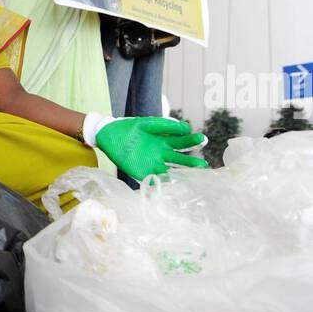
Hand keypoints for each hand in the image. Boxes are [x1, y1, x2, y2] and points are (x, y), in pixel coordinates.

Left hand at [83, 113, 207, 180]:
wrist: (109, 135)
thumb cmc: (130, 128)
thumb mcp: (148, 124)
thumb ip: (166, 125)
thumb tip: (187, 127)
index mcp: (165, 140)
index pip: (183, 142)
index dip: (193, 141)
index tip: (202, 140)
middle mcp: (162, 154)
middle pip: (180, 160)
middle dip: (192, 163)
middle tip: (204, 165)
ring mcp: (153, 164)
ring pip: (171, 171)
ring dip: (181, 175)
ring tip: (192, 178)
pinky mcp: (142, 173)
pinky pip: (154, 180)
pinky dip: (161, 185)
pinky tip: (169, 188)